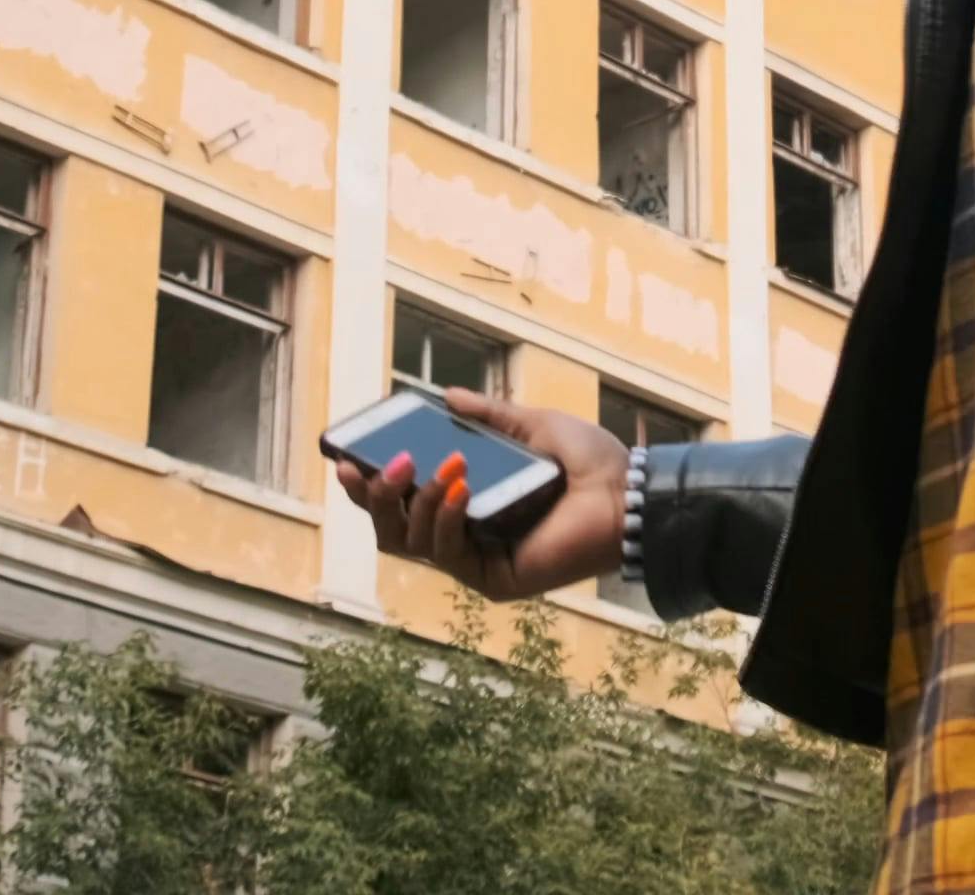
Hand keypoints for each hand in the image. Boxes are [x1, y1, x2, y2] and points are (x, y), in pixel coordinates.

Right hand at [328, 388, 626, 600]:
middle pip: (393, 531)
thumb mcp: (532, 426)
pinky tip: (456, 488)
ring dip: (413, 501)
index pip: (401, 505)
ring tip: (429, 465)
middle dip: (372, 499)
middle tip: (368, 467)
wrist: (630, 495)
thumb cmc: (590, 463)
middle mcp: (466, 537)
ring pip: (413, 543)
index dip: (367, 488)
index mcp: (468, 505)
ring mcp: (477, 561)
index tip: (344, 460)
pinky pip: (450, 553)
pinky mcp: (494, 579)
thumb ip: (488, 415)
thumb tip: (444, 395)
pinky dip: (445, 518)